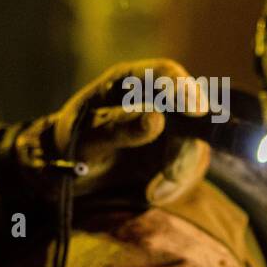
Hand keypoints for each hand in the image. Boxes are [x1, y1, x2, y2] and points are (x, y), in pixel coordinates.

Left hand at [11, 58, 209, 205]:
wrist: (72, 175)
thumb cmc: (74, 145)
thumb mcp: (87, 136)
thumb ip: (119, 126)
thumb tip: (157, 117)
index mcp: (129, 81)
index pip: (163, 73)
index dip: (183, 88)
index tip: (194, 111)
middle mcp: (156, 100)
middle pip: (188, 114)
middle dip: (184, 146)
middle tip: (172, 173)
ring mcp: (172, 127)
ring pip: (194, 144)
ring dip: (179, 169)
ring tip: (152, 193)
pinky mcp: (177, 153)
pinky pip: (190, 167)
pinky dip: (175, 183)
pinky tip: (154, 193)